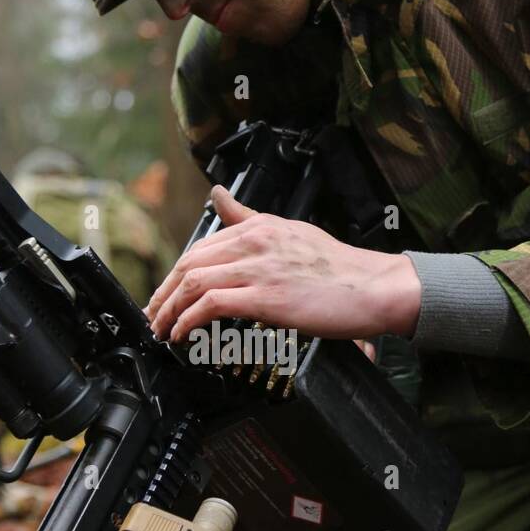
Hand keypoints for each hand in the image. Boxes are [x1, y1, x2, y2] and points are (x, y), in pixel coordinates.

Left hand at [146, 185, 421, 342]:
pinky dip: (189, 320)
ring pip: (194, 282)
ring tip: (163, 330)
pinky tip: (183, 334)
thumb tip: (219, 196)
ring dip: (170, 310)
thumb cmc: (339, 269)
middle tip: (155, 317)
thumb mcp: (290, 231)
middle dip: (164, 293)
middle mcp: (255, 242)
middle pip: (189, 263)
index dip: (175, 275)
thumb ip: (250, 218)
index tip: (166, 296)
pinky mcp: (266, 296)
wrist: (374, 288)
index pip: (201, 247)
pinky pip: (211, 304)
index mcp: (260, 227)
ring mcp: (260, 268)